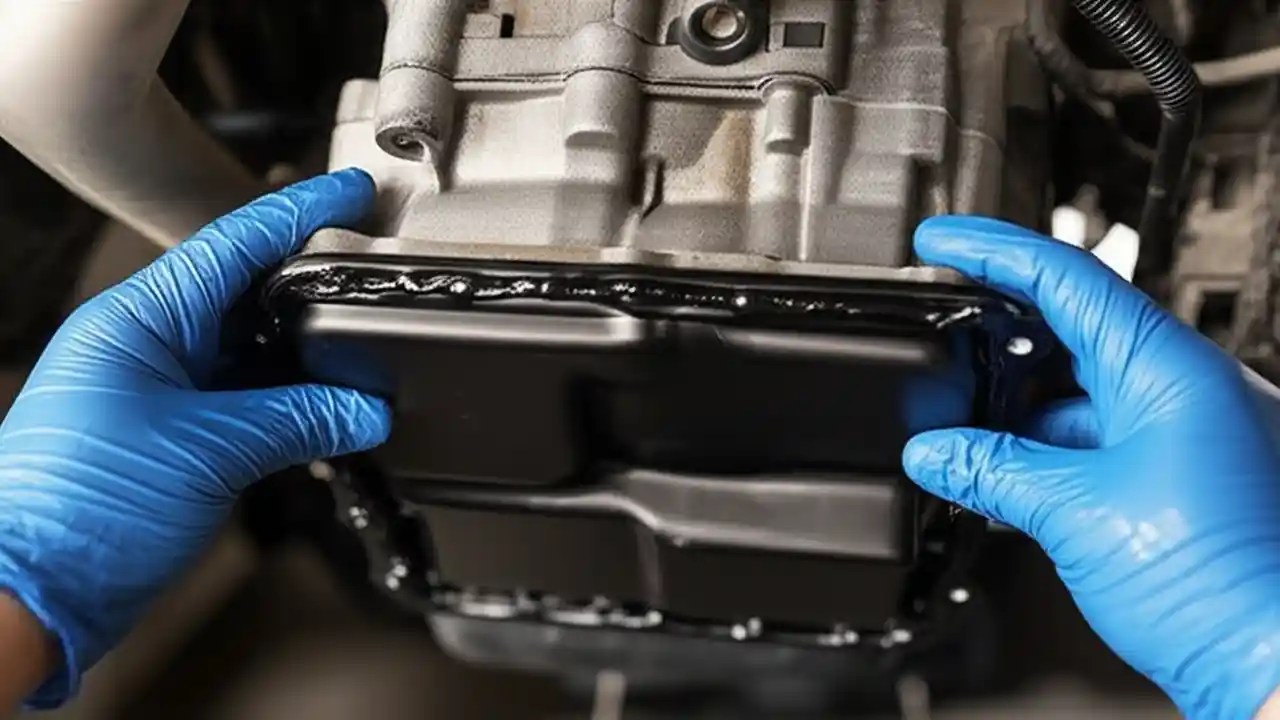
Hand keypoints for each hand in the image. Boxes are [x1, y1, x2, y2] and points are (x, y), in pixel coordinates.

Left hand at [0, 170, 391, 707]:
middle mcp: (142, 343)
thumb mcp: (212, 453)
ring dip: (298, 351)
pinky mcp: (163, 430)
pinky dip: (280, 396)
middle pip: (243, 291)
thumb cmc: (79, 515)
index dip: (301, 213)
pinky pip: (234, 393)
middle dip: (309, 282)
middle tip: (368, 272)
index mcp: (137, 320)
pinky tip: (321, 405)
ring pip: (242, 346)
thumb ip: (301, 419)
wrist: (31, 595)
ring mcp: (152, 386)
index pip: (234, 244)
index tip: (351, 192)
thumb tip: (364, 406)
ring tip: (358, 349)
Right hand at [904, 217, 1279, 719]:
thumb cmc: (1220, 581)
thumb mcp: (1073, 513)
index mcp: (1167, 369)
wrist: (1274, 664)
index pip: (1065, 276)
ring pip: (1081, 392)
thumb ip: (991, 471)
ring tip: (962, 436)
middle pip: (1070, 330)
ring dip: (1019, 409)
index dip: (993, 250)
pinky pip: (1099, 438)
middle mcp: (1184, 388)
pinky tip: (1007, 478)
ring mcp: (1185, 432)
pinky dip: (1047, 450)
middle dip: (997, 339)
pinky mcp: (1178, 478)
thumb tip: (935, 453)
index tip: (941, 237)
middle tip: (939, 343)